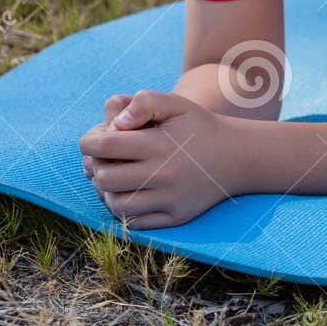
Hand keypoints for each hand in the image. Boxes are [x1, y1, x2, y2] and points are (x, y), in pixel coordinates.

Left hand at [78, 90, 242, 228]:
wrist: (237, 157)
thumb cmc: (198, 127)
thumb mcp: (175, 104)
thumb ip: (143, 102)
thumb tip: (115, 123)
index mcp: (160, 143)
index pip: (103, 146)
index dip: (89, 141)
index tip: (95, 138)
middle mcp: (164, 174)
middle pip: (104, 178)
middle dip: (95, 166)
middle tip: (103, 159)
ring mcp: (170, 199)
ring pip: (116, 204)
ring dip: (105, 191)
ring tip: (113, 176)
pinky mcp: (176, 217)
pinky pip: (134, 223)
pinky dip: (122, 210)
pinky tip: (128, 193)